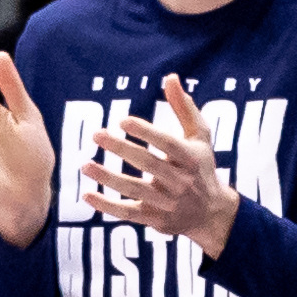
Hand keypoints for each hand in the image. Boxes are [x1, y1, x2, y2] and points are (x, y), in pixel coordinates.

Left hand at [82, 75, 239, 258]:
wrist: (212, 213)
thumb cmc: (201, 166)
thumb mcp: (200, 137)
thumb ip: (184, 107)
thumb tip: (170, 77)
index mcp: (191, 158)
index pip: (168, 144)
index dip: (146, 133)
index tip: (123, 121)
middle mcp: (180, 181)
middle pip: (148, 165)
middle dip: (121, 149)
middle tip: (96, 135)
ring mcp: (166, 202)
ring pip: (134, 190)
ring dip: (108, 178)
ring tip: (85, 164)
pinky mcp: (154, 219)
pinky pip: (127, 213)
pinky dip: (107, 206)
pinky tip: (87, 194)